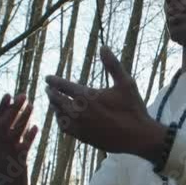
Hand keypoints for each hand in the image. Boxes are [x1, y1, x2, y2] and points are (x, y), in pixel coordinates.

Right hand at [0, 92, 37, 184]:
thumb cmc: (2, 165)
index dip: (1, 108)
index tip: (8, 94)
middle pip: (4, 125)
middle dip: (13, 109)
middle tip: (23, 95)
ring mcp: (6, 156)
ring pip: (14, 134)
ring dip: (23, 119)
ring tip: (32, 106)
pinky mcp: (17, 164)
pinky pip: (23, 148)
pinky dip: (29, 137)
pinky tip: (36, 127)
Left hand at [45, 45, 165, 159]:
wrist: (138, 137)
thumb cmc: (133, 108)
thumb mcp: (126, 83)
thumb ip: (113, 65)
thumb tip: (103, 47)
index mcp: (88, 96)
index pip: (63, 86)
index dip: (54, 81)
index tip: (47, 78)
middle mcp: (80, 111)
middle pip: (58, 100)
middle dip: (51, 93)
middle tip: (48, 89)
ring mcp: (80, 126)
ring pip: (59, 114)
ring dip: (54, 106)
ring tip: (53, 102)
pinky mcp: (83, 137)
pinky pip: (65, 128)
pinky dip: (60, 121)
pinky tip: (61, 118)